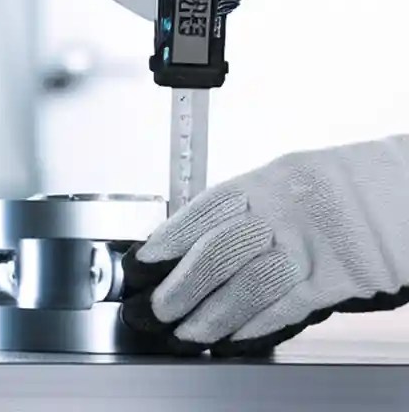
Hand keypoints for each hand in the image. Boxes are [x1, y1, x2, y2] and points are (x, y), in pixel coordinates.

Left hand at [121, 136, 408, 356]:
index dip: (165, 243)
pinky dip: (255, 326)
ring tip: (186, 335)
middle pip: (217, 253)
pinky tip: (232, 339)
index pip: (200, 213)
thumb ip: (241, 210)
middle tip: (153, 312)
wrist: (403, 192)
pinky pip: (287, 305)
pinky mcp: (338, 278)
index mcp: (265, 182)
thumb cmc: (339, 190)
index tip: (139, 267)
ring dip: (211, 317)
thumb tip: (188, 245)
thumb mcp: (283, 183)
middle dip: (179, 288)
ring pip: (248, 285)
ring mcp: (311, 245)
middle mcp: (283, 210)